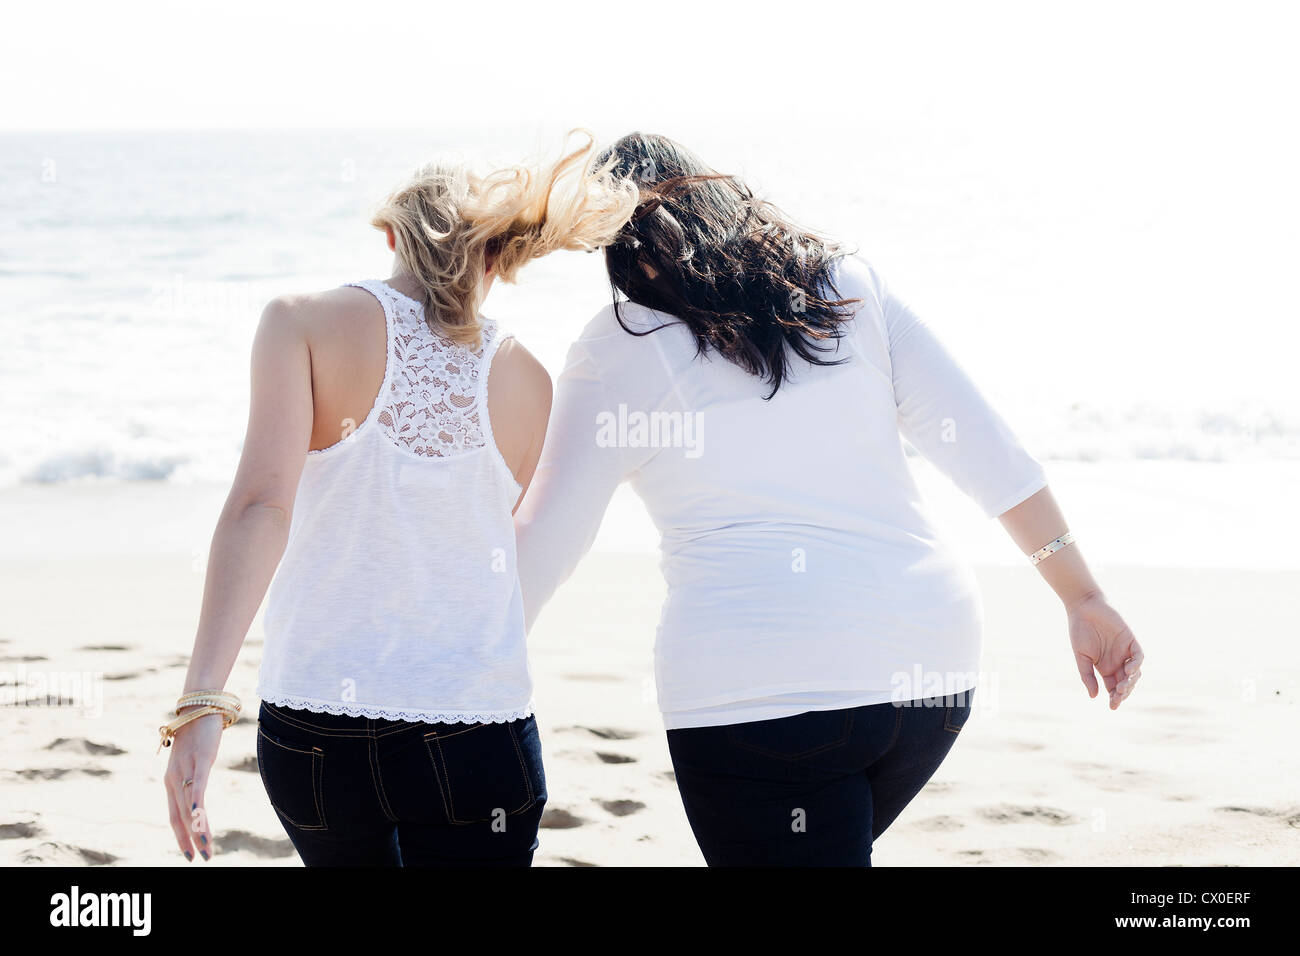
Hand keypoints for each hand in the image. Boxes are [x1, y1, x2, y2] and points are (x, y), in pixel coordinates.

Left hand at [163, 711, 222, 860]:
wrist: (198, 705)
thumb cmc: (197, 731)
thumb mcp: (192, 757)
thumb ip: (193, 775)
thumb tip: (197, 789)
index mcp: (171, 781)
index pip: (174, 816)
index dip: (180, 837)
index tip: (190, 855)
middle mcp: (173, 779)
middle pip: (182, 816)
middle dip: (192, 839)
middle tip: (202, 858)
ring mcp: (185, 770)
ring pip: (190, 807)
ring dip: (198, 829)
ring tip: (206, 847)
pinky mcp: (200, 761)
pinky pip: (198, 787)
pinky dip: (198, 804)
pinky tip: (200, 818)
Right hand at [1066, 593, 1143, 709]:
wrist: (1083, 608)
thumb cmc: (1079, 631)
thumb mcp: (1081, 657)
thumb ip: (1087, 676)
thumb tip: (1094, 697)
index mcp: (1104, 667)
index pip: (1113, 687)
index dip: (1115, 698)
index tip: (1112, 706)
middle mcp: (1117, 661)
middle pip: (1125, 683)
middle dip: (1123, 693)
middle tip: (1117, 698)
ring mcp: (1125, 651)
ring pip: (1135, 672)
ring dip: (1131, 682)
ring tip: (1122, 687)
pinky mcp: (1131, 640)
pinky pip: (1138, 656)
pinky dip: (1136, 665)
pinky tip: (1129, 672)